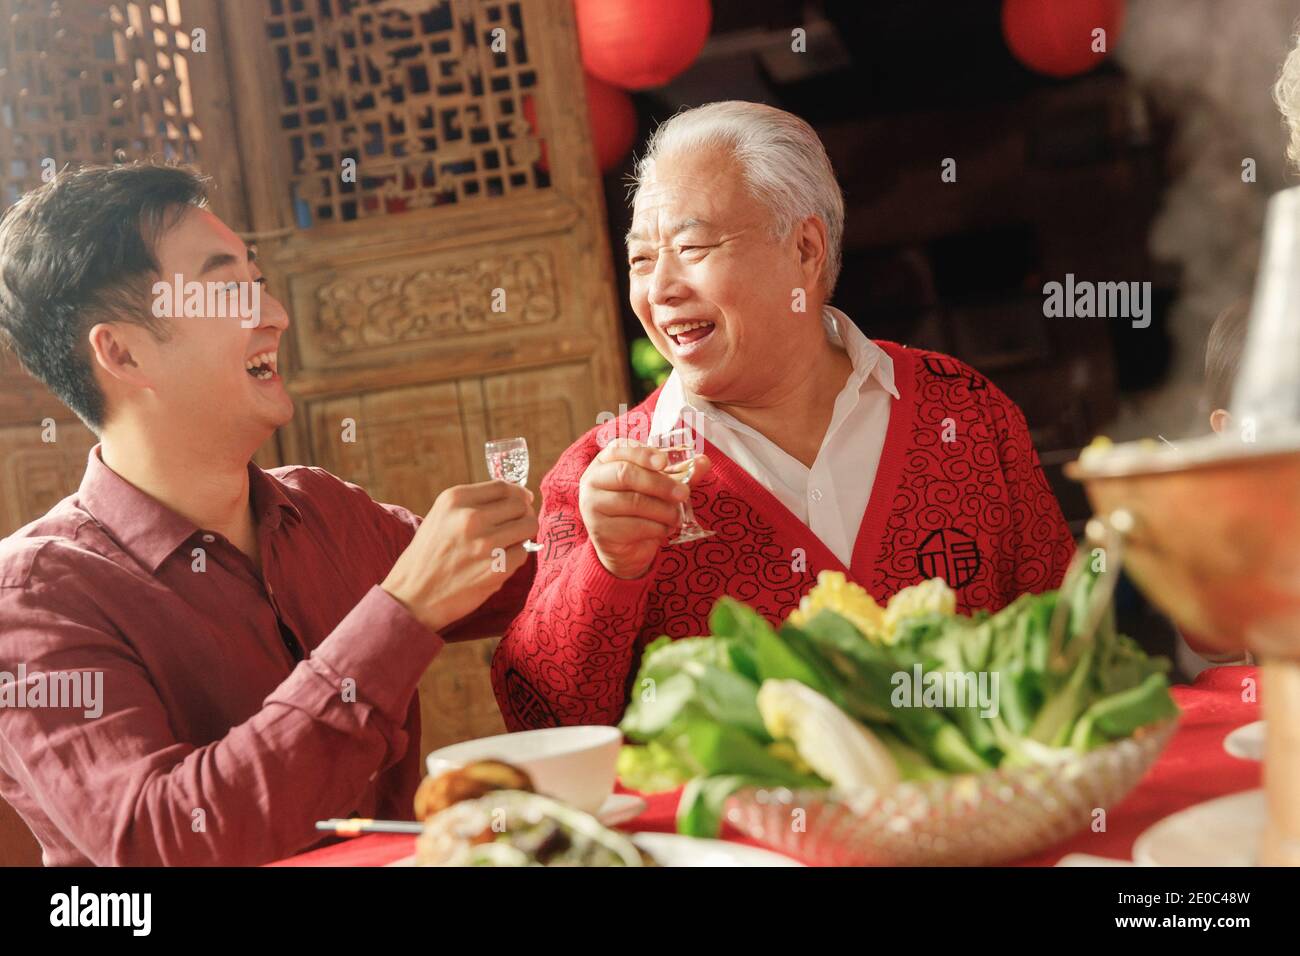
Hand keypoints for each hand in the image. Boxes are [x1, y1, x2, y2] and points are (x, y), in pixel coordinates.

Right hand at [382, 481, 537, 633]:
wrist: (413, 597)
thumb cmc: (428, 556)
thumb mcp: (441, 516)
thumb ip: (473, 504)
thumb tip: (517, 497)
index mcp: (454, 499)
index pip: (503, 487)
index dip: (519, 493)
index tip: (523, 500)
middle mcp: (470, 517)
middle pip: (520, 504)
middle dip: (523, 513)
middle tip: (517, 524)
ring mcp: (485, 543)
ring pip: (528, 526)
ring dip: (524, 534)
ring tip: (510, 542)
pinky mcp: (496, 568)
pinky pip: (523, 552)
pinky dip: (516, 556)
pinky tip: (499, 561)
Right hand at [578, 440, 711, 579]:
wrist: (625, 547)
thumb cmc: (640, 509)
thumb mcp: (659, 487)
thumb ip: (679, 473)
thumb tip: (703, 462)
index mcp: (605, 461)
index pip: (620, 448)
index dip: (643, 453)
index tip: (664, 462)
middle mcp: (593, 479)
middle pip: (626, 474)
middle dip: (660, 483)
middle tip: (683, 493)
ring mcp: (592, 505)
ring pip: (633, 502)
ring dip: (663, 510)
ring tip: (676, 516)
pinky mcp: (599, 530)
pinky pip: (634, 526)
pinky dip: (656, 528)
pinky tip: (664, 530)